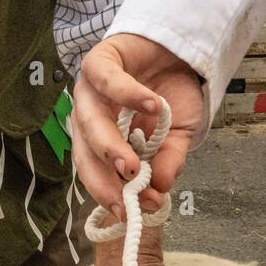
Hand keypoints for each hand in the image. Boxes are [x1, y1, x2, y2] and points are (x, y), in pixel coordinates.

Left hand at [72, 35, 204, 217]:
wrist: (180, 52)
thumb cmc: (172, 96)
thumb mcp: (177, 136)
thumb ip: (168, 161)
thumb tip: (160, 189)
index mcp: (101, 142)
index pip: (97, 173)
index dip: (110, 194)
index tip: (128, 213)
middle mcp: (88, 119)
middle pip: (85, 153)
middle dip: (104, 178)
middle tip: (128, 191)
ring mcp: (89, 91)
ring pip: (89, 122)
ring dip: (110, 146)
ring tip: (133, 164)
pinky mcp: (99, 60)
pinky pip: (106, 80)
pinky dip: (128, 94)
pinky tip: (153, 105)